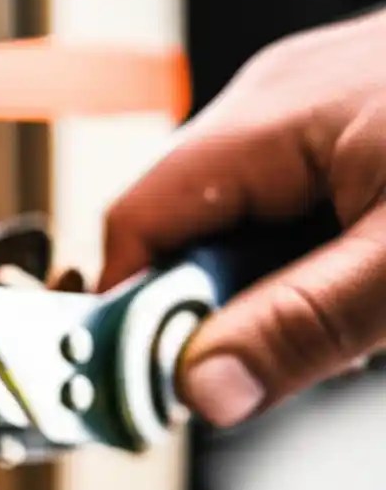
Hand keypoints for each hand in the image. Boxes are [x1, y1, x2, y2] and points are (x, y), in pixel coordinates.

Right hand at [100, 9, 385, 426]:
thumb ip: (303, 327)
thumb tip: (199, 390)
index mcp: (270, 116)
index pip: (139, 222)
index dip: (128, 309)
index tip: (151, 385)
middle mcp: (274, 98)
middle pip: (186, 224)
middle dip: (218, 305)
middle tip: (285, 359)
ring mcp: (314, 104)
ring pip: (241, 219)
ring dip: (273, 285)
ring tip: (357, 314)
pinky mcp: (352, 120)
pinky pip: (293, 201)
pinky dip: (312, 256)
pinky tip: (370, 280)